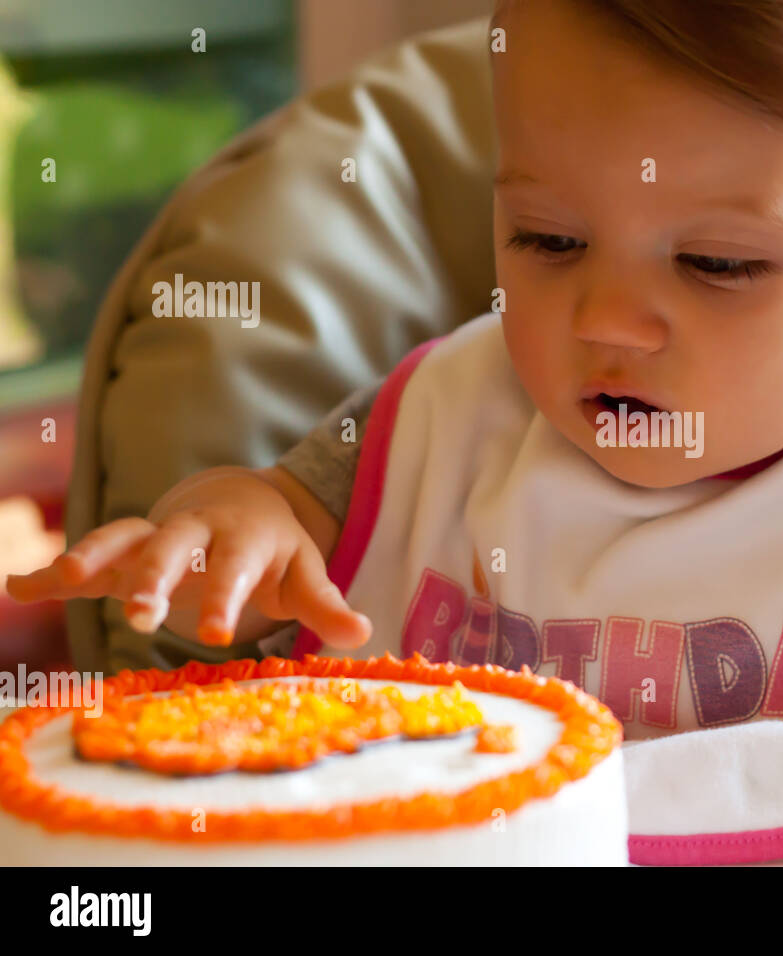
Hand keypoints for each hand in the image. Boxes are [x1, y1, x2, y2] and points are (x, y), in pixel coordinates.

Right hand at [4, 468, 370, 648]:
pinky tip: (18, 587)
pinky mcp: (123, 553)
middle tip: (142, 618)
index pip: (236, 567)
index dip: (228, 597)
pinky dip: (53, 572)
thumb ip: (326, 604)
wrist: (240, 500)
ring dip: (93, 558)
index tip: (220, 635)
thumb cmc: (275, 548)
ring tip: (61, 580)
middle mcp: (195, 532)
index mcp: (243, 538)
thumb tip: (363, 633)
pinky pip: (87, 559)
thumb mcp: (304, 572)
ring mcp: (155, 537)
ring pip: (121, 539)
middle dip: (156, 579)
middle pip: (172, 549)